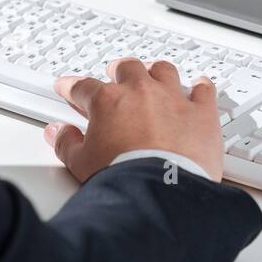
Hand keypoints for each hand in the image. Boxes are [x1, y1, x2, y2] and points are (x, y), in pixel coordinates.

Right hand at [44, 58, 223, 181]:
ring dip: (156, 72)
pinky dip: (201, 87)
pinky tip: (200, 85)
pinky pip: (204, 90)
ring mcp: (173, 99)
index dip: (72, 86)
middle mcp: (141, 92)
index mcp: (108, 101)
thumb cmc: (122, 179)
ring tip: (153, 74)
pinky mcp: (201, 113)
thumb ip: (67, 144)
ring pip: (164, 71)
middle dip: (118, 70)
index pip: (83, 86)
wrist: (159, 193)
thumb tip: (58, 133)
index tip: (68, 87)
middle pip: (127, 68)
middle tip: (114, 74)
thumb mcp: (81, 164)